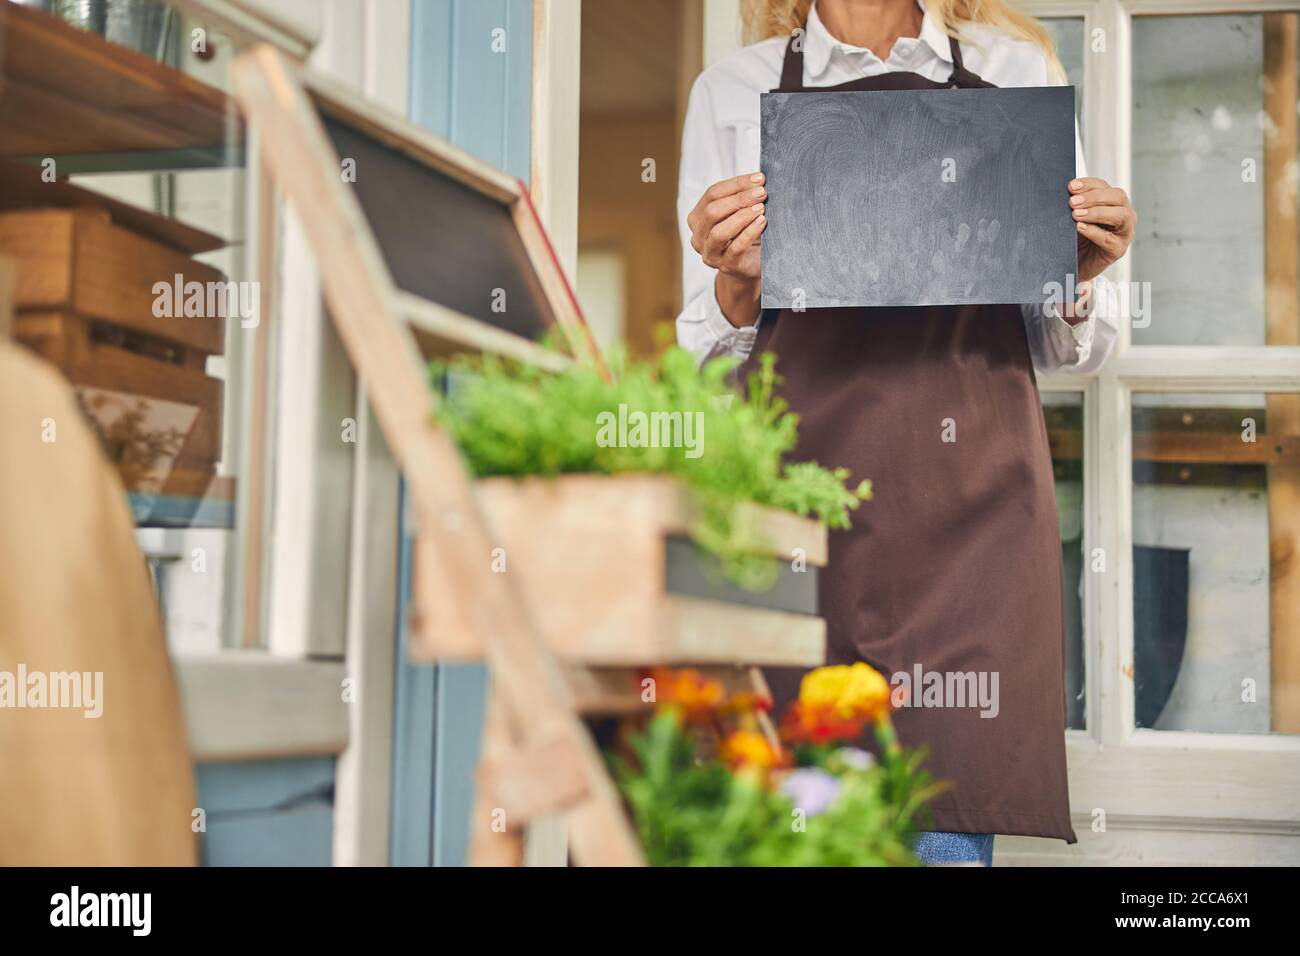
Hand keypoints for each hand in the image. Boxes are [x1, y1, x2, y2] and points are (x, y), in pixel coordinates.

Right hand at [687, 173, 767, 326]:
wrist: (749, 265)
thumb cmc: (744, 234)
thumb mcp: (739, 212)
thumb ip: (742, 197)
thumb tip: (758, 179)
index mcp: (697, 218)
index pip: (712, 194)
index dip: (736, 184)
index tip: (759, 178)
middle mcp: (698, 236)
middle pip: (713, 211)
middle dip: (739, 199)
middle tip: (762, 193)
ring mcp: (710, 254)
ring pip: (719, 232)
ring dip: (742, 217)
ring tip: (761, 208)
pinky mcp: (725, 266)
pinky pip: (735, 248)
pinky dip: (749, 233)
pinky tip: (762, 222)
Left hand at [1070, 177, 1135, 281]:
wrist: (1074, 265)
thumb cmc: (1077, 239)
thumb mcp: (1076, 218)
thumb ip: (1075, 206)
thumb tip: (1067, 193)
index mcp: (1113, 203)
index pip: (1105, 186)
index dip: (1088, 184)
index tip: (1071, 186)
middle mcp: (1124, 215)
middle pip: (1117, 196)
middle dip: (1094, 197)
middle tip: (1073, 202)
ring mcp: (1124, 233)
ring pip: (1121, 215)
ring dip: (1097, 212)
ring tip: (1076, 214)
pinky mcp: (1118, 250)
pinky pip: (1109, 239)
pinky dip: (1094, 231)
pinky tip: (1080, 228)